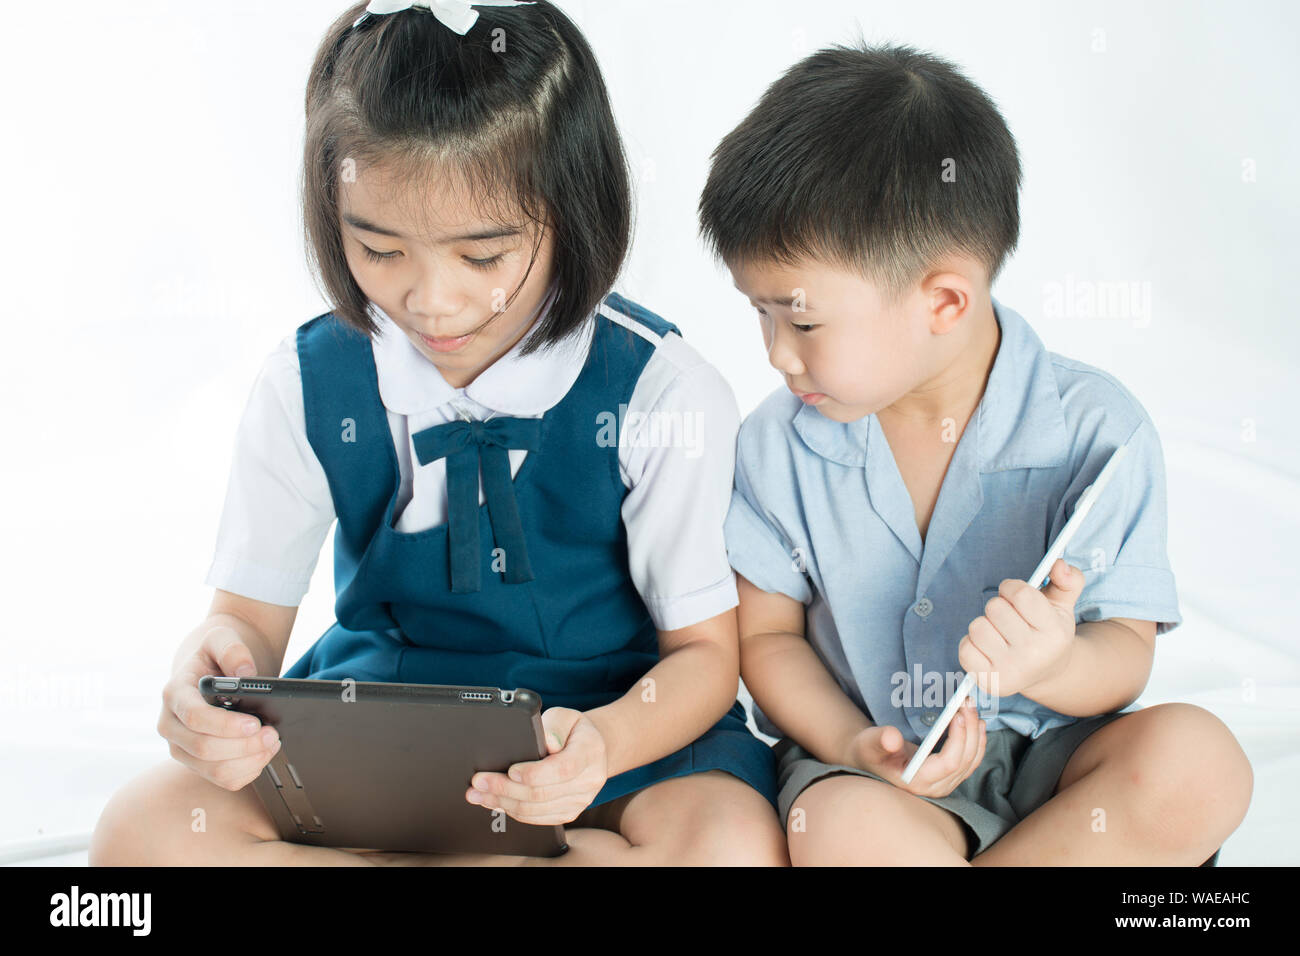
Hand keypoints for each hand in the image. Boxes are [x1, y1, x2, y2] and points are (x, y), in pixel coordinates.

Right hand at [157, 624, 280, 790]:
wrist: (210, 667)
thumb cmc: (215, 654)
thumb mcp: (222, 638)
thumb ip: (232, 650)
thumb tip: (245, 673)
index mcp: (175, 693)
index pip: (194, 718)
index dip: (225, 725)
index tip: (255, 723)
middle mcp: (171, 725)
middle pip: (204, 749)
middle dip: (244, 746)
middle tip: (273, 734)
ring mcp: (182, 747)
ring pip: (214, 770)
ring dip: (249, 761)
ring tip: (272, 743)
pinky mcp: (197, 762)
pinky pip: (223, 779)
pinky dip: (248, 771)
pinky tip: (263, 754)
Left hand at [466, 706, 608, 825]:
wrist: (592, 750)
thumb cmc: (573, 731)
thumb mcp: (566, 716)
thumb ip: (555, 726)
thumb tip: (545, 742)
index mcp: (590, 752)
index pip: (562, 769)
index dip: (534, 773)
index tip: (510, 770)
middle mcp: (589, 781)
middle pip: (542, 794)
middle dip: (505, 788)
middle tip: (479, 781)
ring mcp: (580, 801)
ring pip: (535, 810)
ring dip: (502, 802)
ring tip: (478, 793)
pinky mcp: (568, 813)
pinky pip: (536, 818)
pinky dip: (511, 811)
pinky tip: (494, 802)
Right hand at [841, 698, 986, 797]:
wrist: (871, 758)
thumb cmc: (869, 750)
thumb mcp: (869, 743)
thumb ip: (880, 740)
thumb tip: (892, 738)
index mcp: (916, 782)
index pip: (948, 763)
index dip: (958, 739)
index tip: (958, 714)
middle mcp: (933, 788)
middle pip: (964, 761)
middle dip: (970, 730)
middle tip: (967, 703)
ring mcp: (943, 784)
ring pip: (971, 761)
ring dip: (975, 734)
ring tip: (972, 708)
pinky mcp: (948, 777)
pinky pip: (970, 762)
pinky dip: (976, 742)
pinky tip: (977, 724)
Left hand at [957, 559, 1083, 698]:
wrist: (1046, 673)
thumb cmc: (1049, 631)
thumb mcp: (1064, 604)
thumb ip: (1069, 579)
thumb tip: (1058, 564)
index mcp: (1055, 633)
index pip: (1020, 594)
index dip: (1010, 587)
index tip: (1014, 594)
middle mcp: (1035, 654)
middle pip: (994, 608)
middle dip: (998, 606)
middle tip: (1008, 617)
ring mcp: (1012, 670)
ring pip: (977, 627)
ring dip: (984, 624)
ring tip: (999, 633)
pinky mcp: (991, 681)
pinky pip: (965, 649)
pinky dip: (971, 644)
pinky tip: (988, 648)